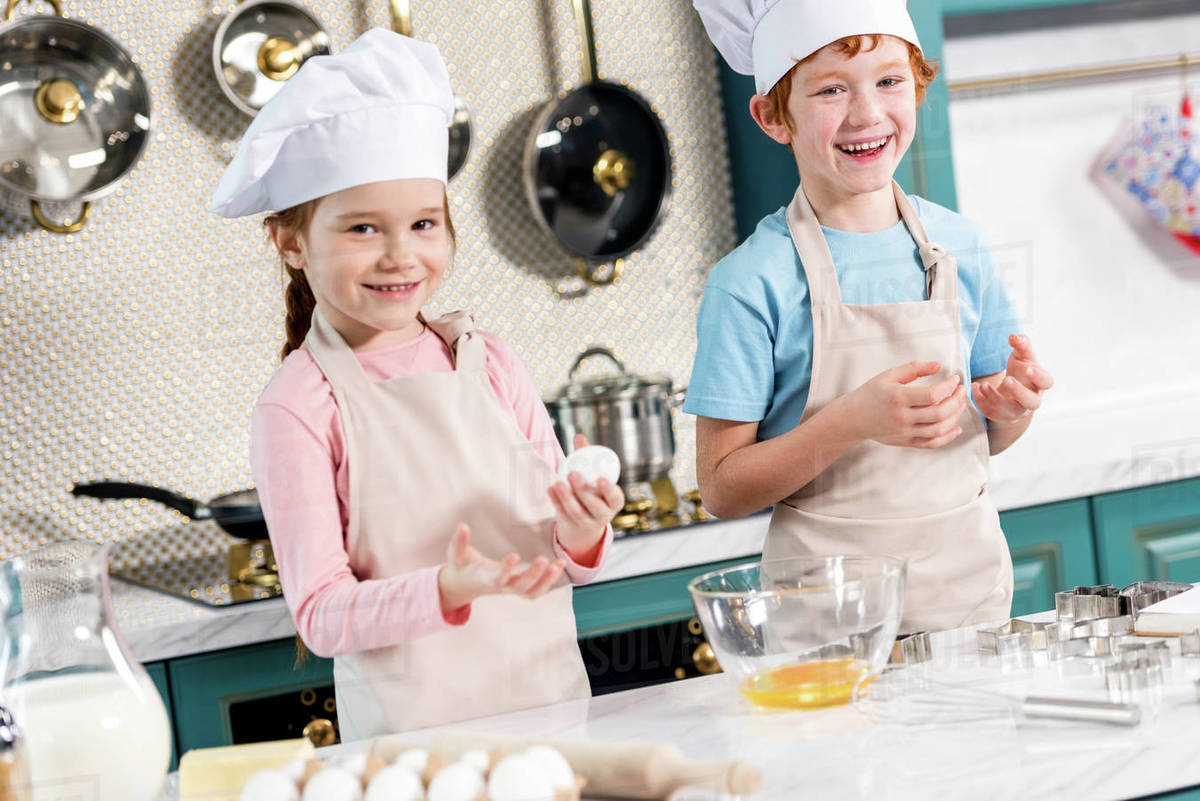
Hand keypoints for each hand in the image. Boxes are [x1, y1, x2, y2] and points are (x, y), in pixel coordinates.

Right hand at [437, 523, 564, 612]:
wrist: (463, 585)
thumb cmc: (461, 567)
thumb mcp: (455, 554)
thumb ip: (459, 541)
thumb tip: (462, 525)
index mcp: (485, 578)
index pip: (497, 577)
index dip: (506, 568)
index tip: (514, 555)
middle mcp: (500, 587)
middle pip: (520, 588)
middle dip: (533, 575)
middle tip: (544, 559)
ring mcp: (510, 589)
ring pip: (531, 592)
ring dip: (546, 581)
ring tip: (559, 564)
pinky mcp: (518, 588)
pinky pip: (536, 590)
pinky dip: (549, 580)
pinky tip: (560, 565)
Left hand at [550, 434, 624, 555]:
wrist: (585, 519)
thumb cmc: (593, 490)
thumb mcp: (595, 477)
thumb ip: (588, 457)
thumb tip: (579, 437)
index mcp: (614, 502)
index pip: (615, 498)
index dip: (609, 490)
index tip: (600, 479)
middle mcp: (603, 515)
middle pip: (595, 506)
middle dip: (583, 490)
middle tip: (573, 474)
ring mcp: (587, 523)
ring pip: (577, 512)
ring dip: (567, 497)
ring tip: (559, 483)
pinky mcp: (571, 525)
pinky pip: (563, 514)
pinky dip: (556, 501)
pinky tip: (551, 488)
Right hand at [842, 360, 967, 448]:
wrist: (853, 418)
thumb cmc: (871, 393)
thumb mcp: (889, 375)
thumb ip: (914, 368)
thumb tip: (939, 365)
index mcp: (898, 397)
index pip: (932, 395)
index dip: (949, 386)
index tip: (955, 379)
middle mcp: (902, 417)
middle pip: (939, 413)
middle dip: (956, 401)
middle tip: (962, 391)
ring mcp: (904, 432)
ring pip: (939, 429)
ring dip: (955, 417)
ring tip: (959, 405)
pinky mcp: (906, 442)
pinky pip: (931, 443)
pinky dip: (948, 437)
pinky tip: (956, 427)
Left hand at [972, 334, 1053, 422]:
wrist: (1011, 389)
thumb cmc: (1020, 370)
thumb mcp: (1021, 356)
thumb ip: (1021, 345)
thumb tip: (1015, 337)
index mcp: (1040, 383)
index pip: (1046, 381)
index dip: (1038, 376)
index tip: (1026, 368)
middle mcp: (1031, 399)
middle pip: (1031, 401)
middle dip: (1019, 392)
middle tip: (1007, 380)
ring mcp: (1018, 410)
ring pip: (1011, 411)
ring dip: (995, 398)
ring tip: (982, 385)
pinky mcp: (1003, 416)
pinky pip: (993, 414)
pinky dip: (982, 402)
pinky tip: (975, 389)